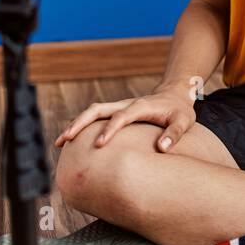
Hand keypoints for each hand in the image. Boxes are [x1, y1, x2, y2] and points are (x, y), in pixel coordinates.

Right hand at [53, 82, 198, 151]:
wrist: (175, 95)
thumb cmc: (180, 111)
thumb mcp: (184, 121)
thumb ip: (174, 134)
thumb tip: (162, 149)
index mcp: (141, 107)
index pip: (121, 117)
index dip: (109, 130)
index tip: (99, 145)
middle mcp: (126, 104)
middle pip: (97, 110)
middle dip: (80, 123)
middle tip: (65, 140)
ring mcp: (119, 107)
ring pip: (92, 112)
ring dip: (76, 124)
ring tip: (60, 143)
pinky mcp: (116, 112)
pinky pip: (95, 117)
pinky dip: (82, 126)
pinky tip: (71, 142)